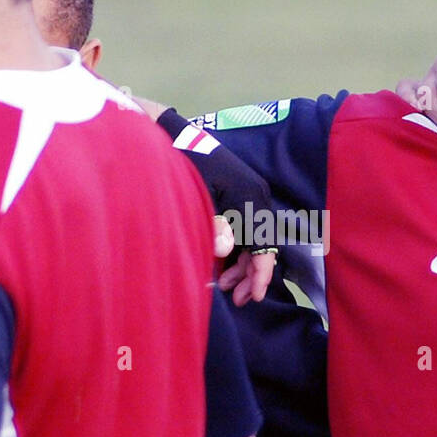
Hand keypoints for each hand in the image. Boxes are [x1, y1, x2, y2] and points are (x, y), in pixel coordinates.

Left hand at [157, 108, 279, 305]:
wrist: (172, 136)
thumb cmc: (183, 165)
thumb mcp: (196, 196)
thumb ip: (212, 224)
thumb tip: (224, 250)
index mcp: (250, 198)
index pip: (263, 245)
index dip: (260, 274)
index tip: (254, 297)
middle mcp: (256, 197)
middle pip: (261, 245)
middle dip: (250, 274)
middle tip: (236, 299)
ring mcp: (249, 195)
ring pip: (253, 240)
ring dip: (241, 264)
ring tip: (223, 285)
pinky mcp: (239, 196)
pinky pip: (245, 230)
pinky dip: (235, 249)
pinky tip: (221, 264)